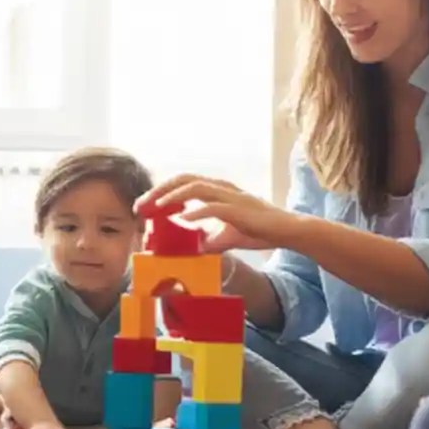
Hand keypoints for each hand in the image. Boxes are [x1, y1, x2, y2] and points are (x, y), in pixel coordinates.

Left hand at [135, 174, 290, 252]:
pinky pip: (214, 208)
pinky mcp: (239, 210)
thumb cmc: (260, 230)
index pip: (184, 183)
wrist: (287, 230)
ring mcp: (230, 197)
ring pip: (195, 188)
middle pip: (183, 180)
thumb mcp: (229, 235)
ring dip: (172, 196)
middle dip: (159, 190)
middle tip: (141, 205)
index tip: (145, 205)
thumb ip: (211, 239)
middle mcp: (221, 188)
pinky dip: (196, 213)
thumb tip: (195, 248)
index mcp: (217, 191)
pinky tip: (183, 220)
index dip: (162, 191)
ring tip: (155, 207)